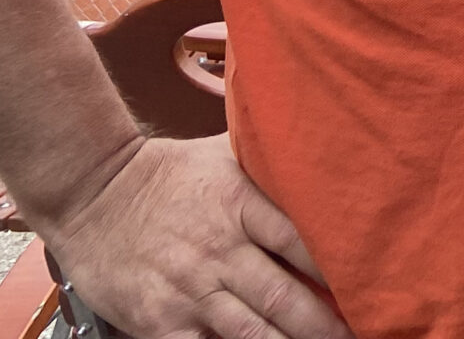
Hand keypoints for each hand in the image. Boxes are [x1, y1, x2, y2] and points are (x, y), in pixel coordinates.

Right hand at [39, 134, 352, 338]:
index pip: (301, 239)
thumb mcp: (223, 153)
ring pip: (252, 332)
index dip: (340, 265)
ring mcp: (189, 289)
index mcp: (239, 203)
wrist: (90, 192)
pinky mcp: (160, 321)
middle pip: (284, 295)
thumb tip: (327, 143)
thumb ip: (270, 160)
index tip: (374, 282)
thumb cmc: (166, 172)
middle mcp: (218, 249)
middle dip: (326, 323)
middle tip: (362, 334)